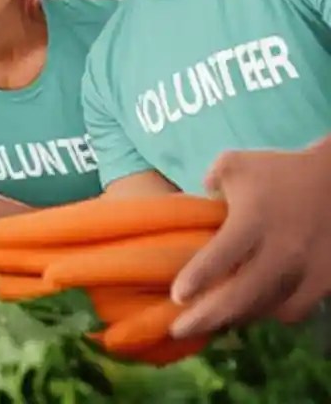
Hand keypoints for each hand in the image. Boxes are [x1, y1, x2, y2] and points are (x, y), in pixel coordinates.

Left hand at [170, 141, 330, 338]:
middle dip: (206, 318)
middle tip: (178, 330)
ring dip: (234, 319)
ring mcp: (307, 270)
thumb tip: (189, 203)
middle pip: (240, 296)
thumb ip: (207, 183)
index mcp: (254, 221)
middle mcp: (281, 251)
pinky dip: (268, 314)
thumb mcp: (235, 164)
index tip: (176, 296)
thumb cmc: (281, 171)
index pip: (220, 258)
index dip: (196, 280)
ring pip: (265, 309)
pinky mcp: (325, 281)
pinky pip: (292, 310)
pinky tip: (250, 311)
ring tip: (209, 323)